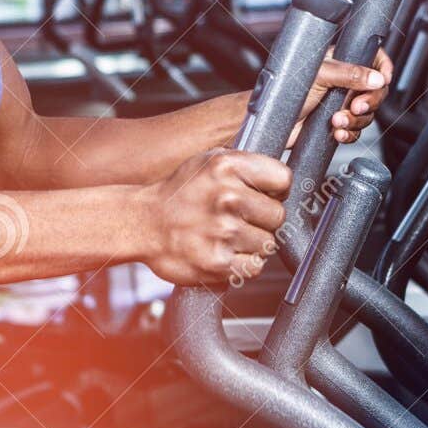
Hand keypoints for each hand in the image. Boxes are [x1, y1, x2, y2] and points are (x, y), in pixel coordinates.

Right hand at [141, 149, 291, 287]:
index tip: (265, 195)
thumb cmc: (177, 194)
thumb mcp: (209, 161)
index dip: (276, 190)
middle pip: (278, 215)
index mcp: (227, 167)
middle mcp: (227, 197)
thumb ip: (246, 163)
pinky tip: (226, 251)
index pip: (283, 179)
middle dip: (263, 219)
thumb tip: (285, 163)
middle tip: (240, 218)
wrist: (142, 224)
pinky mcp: (219, 262)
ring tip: (227, 234)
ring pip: (268, 243)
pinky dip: (244, 263)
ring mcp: (223, 231)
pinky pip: (255, 266)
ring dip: (252, 242)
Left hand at [293, 47, 392, 146]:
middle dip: (369, 101)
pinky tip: (337, 133)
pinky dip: (349, 134)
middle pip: (375, 90)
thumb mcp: (320, 76)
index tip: (382, 79)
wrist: (271, 122)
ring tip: (337, 120)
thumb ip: (350, 74)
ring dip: (355, 120)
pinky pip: (355, 130)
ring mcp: (340, 103)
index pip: (372, 58)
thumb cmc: (284, 91)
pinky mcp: (335, 123)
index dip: (382, 68)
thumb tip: (375, 78)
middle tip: (356, 106)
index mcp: (340, 62)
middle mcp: (343, 82)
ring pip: (366, 113)